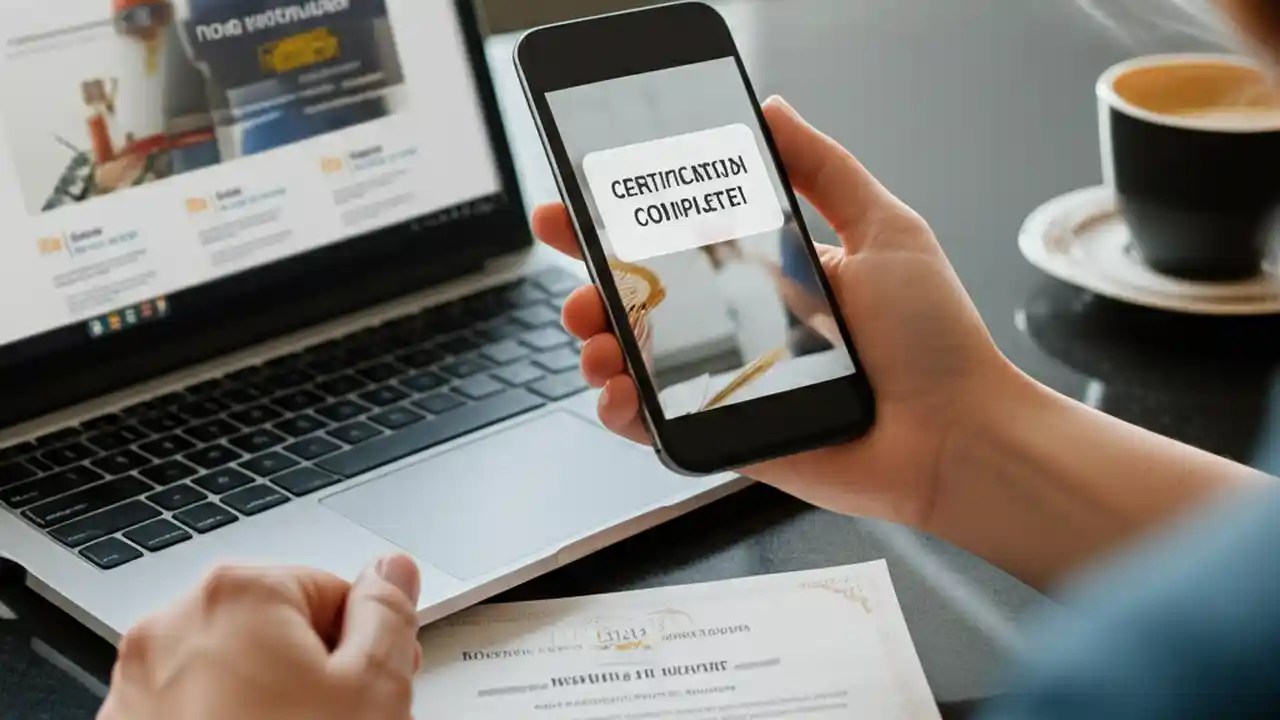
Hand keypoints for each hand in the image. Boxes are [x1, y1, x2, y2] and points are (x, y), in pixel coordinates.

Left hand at [99, 555, 421, 719]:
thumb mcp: (374, 687)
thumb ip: (388, 614)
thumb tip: (392, 571)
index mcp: (238, 594)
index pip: (331, 591)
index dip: (363, 646)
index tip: (369, 686)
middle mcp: (171, 627)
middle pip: (275, 630)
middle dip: (313, 673)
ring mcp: (137, 685)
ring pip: (232, 675)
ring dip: (269, 703)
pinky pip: (192, 712)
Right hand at [532, 96, 1017, 527]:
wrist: (956, 436)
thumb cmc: (935, 340)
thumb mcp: (885, 229)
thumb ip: (826, 169)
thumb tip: (773, 110)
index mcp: (770, 274)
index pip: (679, 242)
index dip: (620, 226)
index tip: (574, 208)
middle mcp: (741, 326)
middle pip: (643, 302)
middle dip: (592, 288)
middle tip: (577, 285)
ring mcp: (729, 383)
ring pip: (636, 362)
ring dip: (597, 347)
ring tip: (594, 339)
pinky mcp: (726, 436)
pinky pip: (656, 426)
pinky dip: (621, 412)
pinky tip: (617, 393)